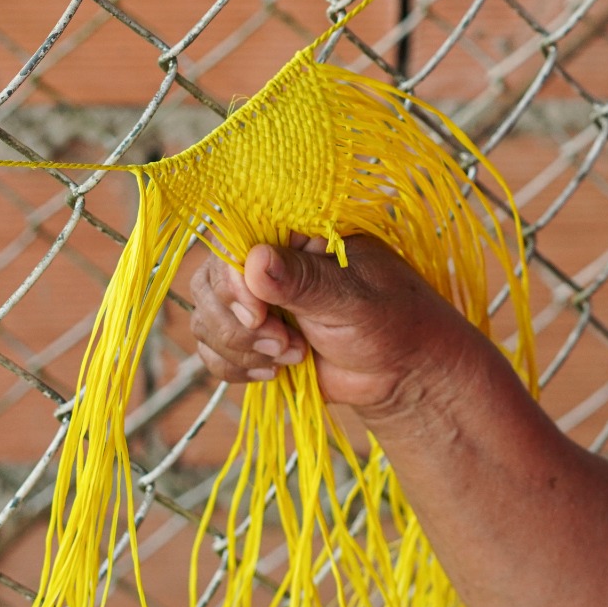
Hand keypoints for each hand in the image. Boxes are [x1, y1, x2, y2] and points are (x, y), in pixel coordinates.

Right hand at [188, 233, 475, 414]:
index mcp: (297, 234)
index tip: (258, 314)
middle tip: (283, 344)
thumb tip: (256, 260)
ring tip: (293, 356)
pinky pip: (212, 351)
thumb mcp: (354, 298)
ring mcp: (255, 300)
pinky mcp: (250, 337)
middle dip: (238, 325)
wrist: (402, 372)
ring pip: (206, 320)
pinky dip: (234, 368)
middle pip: (210, 283)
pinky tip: (274, 373)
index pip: (235, 240)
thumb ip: (305, 282)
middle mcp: (268, 261)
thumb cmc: (392, 322)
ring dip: (240, 349)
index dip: (233, 280)